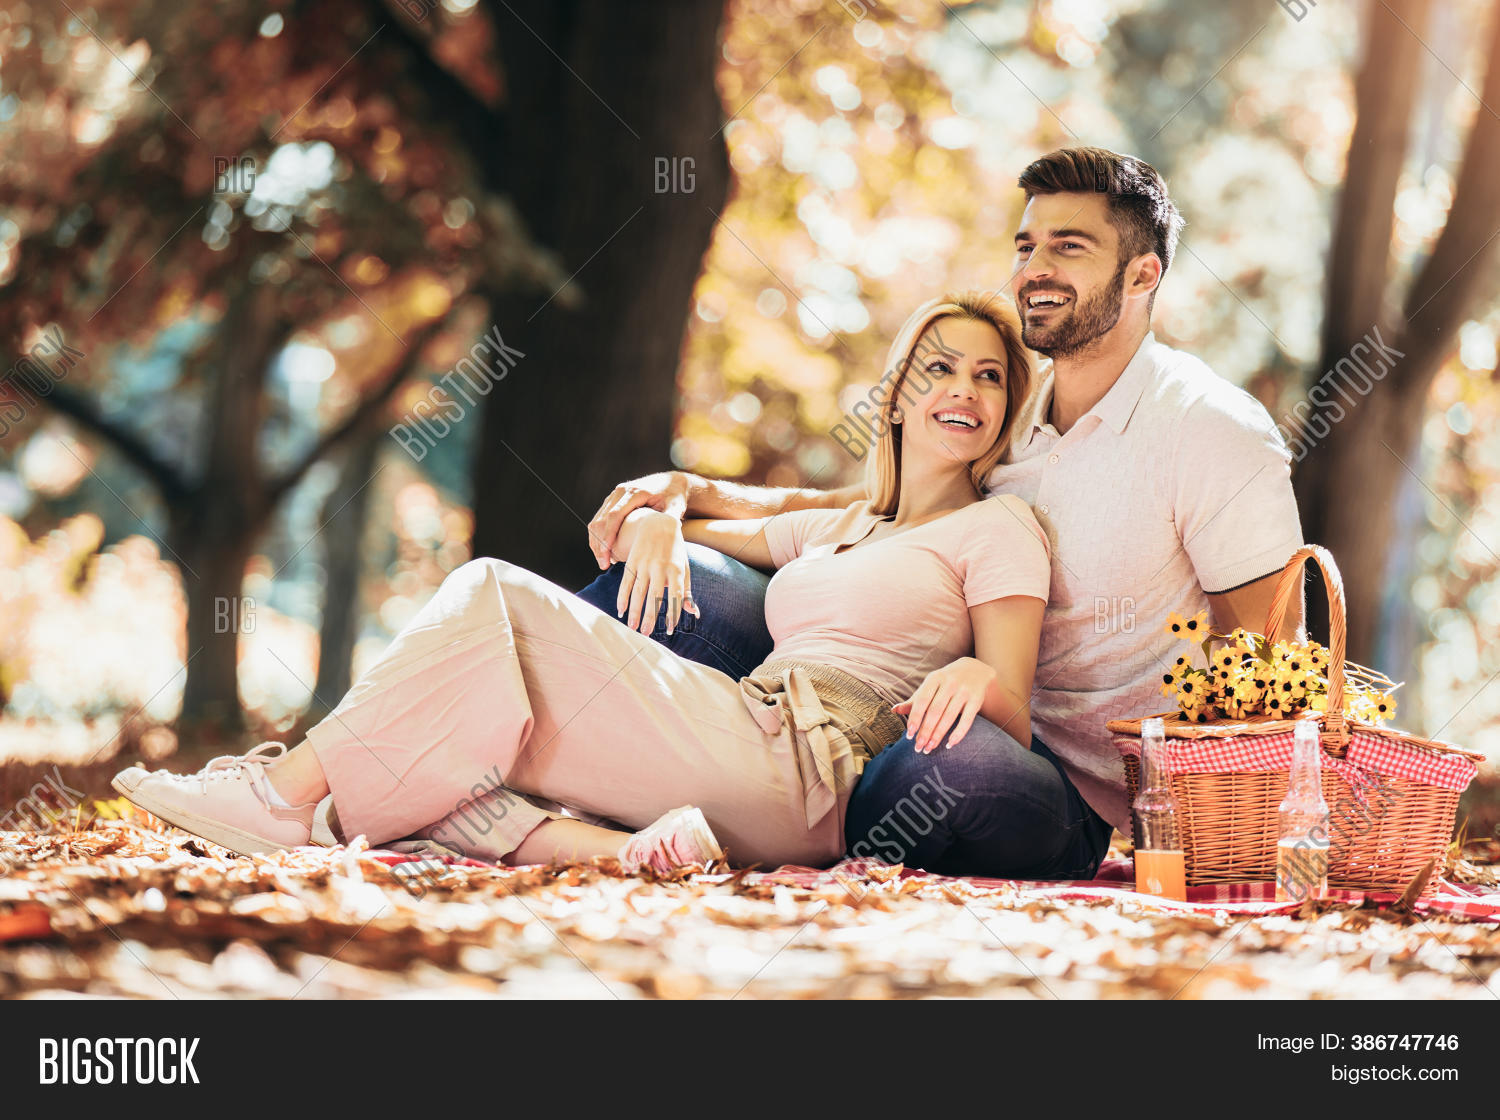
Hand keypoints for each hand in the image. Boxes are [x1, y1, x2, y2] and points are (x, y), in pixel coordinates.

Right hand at [588, 471, 692, 569]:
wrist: (672, 482)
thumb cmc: (675, 497)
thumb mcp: (675, 507)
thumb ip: (670, 519)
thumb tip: (669, 535)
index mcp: (635, 492)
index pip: (614, 515)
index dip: (608, 536)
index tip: (607, 554)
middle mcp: (621, 492)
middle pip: (601, 519)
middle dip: (599, 543)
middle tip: (603, 564)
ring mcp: (615, 495)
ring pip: (597, 520)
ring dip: (596, 542)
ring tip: (603, 561)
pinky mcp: (613, 501)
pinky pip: (600, 520)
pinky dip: (599, 536)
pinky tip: (605, 552)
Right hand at [614, 509, 697, 635]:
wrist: (658, 523)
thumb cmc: (675, 551)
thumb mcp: (684, 568)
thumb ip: (687, 592)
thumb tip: (694, 613)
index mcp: (676, 570)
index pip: (675, 596)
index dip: (673, 614)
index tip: (670, 630)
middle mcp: (660, 567)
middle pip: (654, 596)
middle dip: (650, 616)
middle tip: (646, 634)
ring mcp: (645, 564)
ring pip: (638, 591)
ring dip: (634, 611)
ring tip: (632, 627)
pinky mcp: (632, 561)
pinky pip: (626, 582)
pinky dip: (622, 597)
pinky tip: (620, 610)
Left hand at [893, 657, 995, 753]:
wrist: (975, 671)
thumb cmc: (946, 682)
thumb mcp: (930, 685)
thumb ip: (914, 700)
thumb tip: (894, 710)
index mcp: (935, 679)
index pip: (922, 700)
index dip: (915, 718)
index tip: (909, 735)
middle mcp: (950, 683)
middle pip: (935, 711)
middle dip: (926, 731)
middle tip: (918, 747)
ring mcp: (964, 691)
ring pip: (949, 717)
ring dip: (938, 735)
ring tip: (929, 748)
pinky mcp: (976, 700)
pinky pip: (967, 720)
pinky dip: (958, 734)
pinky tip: (949, 745)